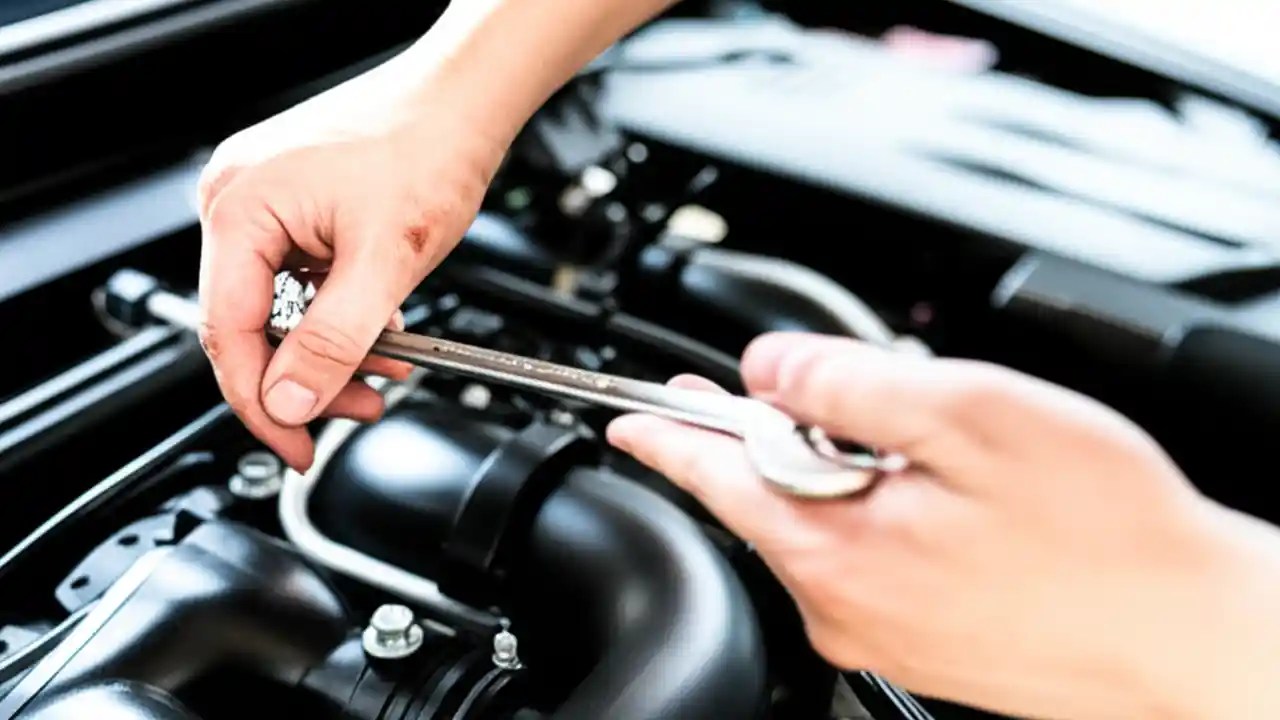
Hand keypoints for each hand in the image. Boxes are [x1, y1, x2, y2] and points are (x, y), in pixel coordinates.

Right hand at [195, 48, 509, 471]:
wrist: (463, 102)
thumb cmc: (425, 148)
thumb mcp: (383, 263)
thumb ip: (333, 341)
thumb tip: (288, 403)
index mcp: (240, 210)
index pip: (228, 335)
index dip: (263, 404)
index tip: (296, 445)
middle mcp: (238, 203)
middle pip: (250, 327)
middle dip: (305, 381)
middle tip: (354, 411)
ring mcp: (265, 204)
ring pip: (282, 309)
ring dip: (330, 352)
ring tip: (381, 376)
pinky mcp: (296, 209)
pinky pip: (302, 282)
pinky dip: (338, 317)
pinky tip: (377, 336)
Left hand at [607, 332, 1279, 718]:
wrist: (1189, 633)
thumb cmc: (1103, 535)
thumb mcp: (970, 415)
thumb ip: (848, 382)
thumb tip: (771, 365)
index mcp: (834, 547)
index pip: (712, 475)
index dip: (666, 432)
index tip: (627, 417)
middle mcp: (840, 605)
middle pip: (771, 494)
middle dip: (792, 431)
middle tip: (829, 394)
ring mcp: (878, 633)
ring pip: (823, 524)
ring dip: (855, 472)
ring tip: (937, 456)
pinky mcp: (919, 643)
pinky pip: (867, 561)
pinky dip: (886, 515)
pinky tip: (951, 504)